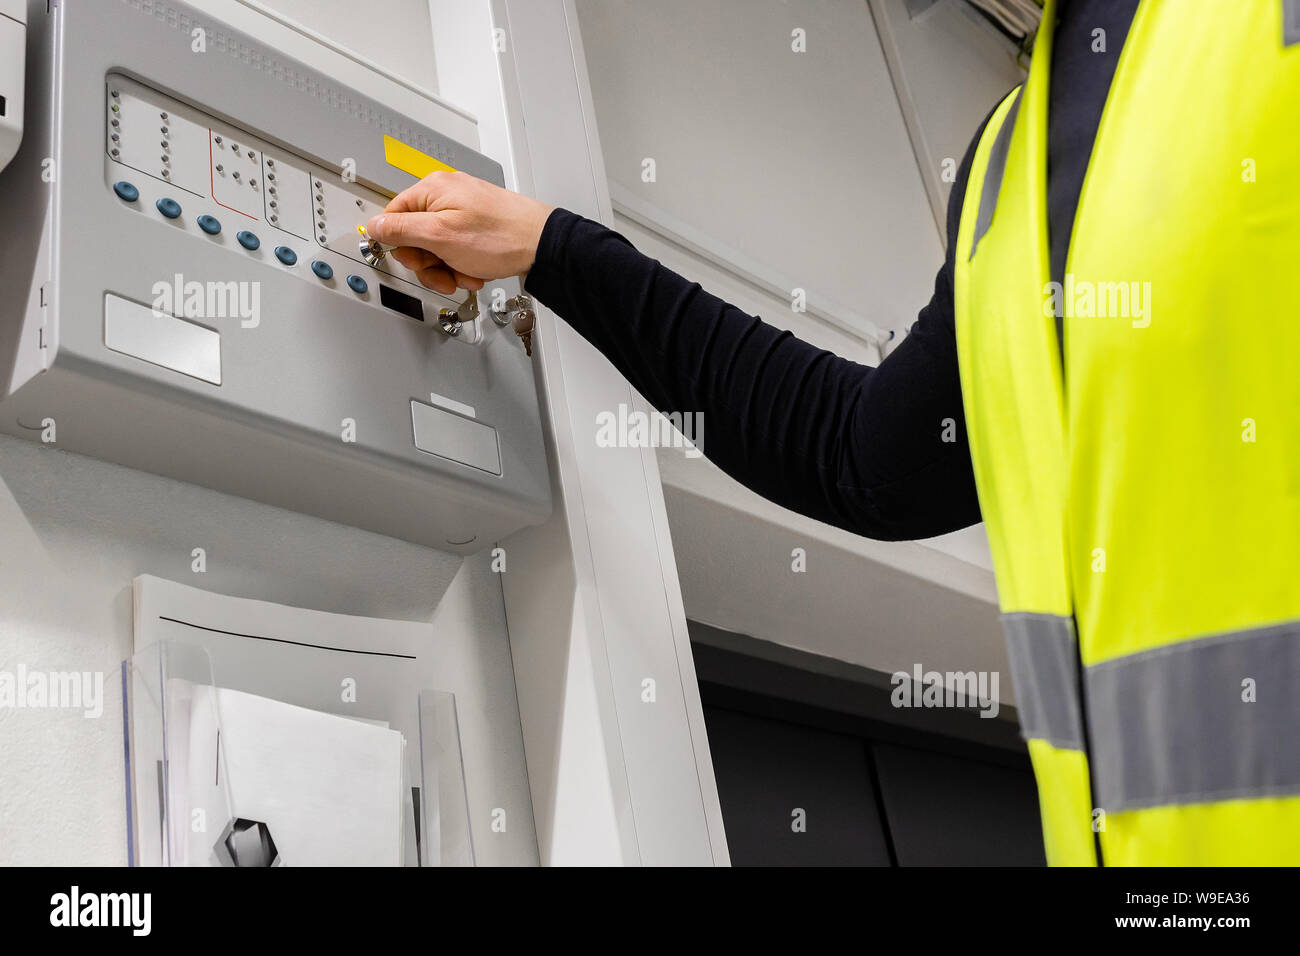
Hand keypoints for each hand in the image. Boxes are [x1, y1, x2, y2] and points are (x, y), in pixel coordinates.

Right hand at [365, 171, 552, 295]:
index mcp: (431, 189)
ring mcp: (463, 210)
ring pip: (437, 247)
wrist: (541, 244)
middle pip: (415, 236)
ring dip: (448, 268)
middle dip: (430, 262)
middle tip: (444, 272)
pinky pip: (456, 248)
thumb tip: (373, 226)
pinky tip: (476, 269)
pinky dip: (464, 264)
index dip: (401, 245)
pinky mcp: (477, 224)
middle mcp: (446, 195)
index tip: (415, 261)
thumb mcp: (440, 236)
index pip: (393, 217)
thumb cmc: (500, 236)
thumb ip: (401, 230)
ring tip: (466, 272)